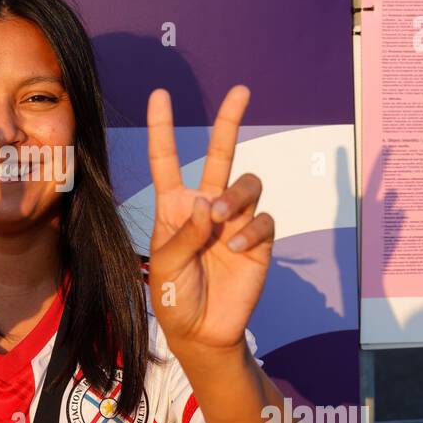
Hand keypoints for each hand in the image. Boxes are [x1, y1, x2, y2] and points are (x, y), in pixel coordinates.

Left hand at [147, 84, 273, 354]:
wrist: (202, 331)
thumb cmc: (175, 297)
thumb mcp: (166, 265)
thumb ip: (183, 234)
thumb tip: (208, 205)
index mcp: (174, 206)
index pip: (167, 159)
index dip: (163, 127)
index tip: (160, 94)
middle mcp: (206, 206)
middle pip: (221, 153)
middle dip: (229, 120)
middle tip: (240, 91)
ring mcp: (235, 221)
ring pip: (247, 184)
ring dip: (235, 196)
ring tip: (220, 220)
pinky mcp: (258, 241)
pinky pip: (262, 221)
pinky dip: (249, 231)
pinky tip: (235, 248)